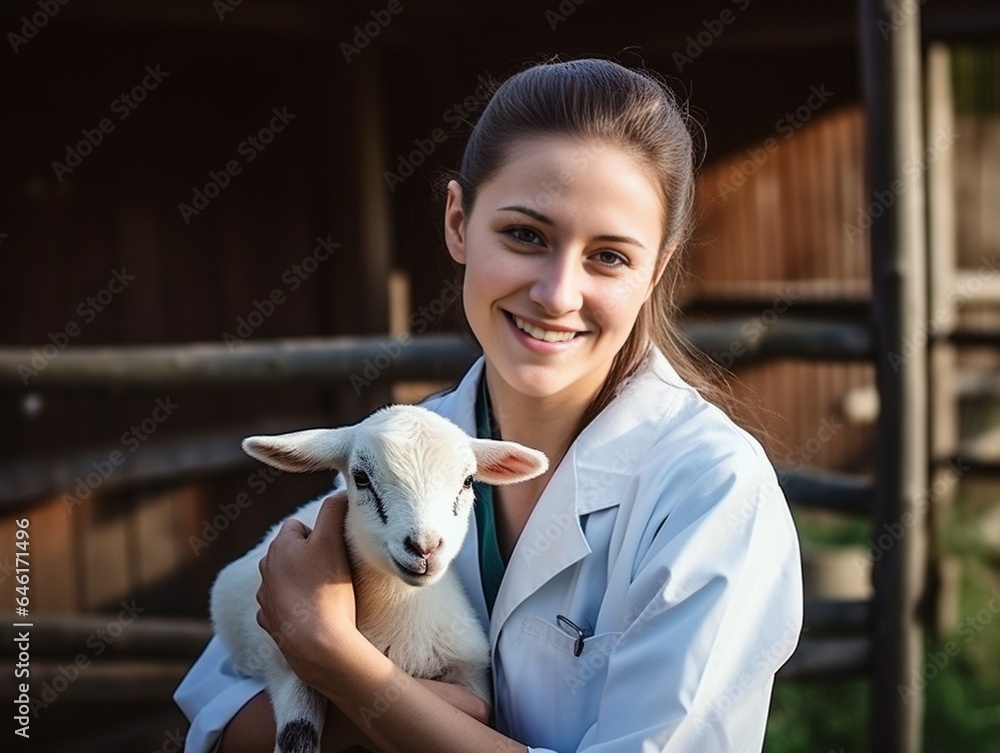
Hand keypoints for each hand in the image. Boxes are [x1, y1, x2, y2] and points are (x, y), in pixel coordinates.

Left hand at [255, 491, 361, 686]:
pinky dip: (295, 608)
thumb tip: (340, 491)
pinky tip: (313, 615)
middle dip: (309, 557)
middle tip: (334, 570)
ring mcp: (265, 600)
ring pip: (285, 580)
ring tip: (326, 594)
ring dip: (301, 582)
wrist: (320, 646)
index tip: (336, 548)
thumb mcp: (334, 540)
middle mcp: (266, 571)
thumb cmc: (328, 590)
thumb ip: (335, 509)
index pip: (298, 526)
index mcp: (278, 548)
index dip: (320, 534)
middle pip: (290, 553)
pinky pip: (282, 608)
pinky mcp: (271, 625)